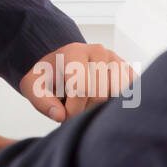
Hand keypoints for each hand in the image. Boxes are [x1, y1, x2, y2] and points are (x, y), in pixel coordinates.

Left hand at [19, 42, 135, 121]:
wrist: (63, 65)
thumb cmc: (50, 77)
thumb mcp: (34, 87)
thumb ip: (42, 101)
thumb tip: (60, 116)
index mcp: (74, 51)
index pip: (82, 88)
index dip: (73, 109)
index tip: (64, 114)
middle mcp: (99, 51)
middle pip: (100, 94)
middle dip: (86, 111)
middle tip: (76, 111)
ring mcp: (116, 59)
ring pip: (117, 96)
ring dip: (102, 109)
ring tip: (87, 105)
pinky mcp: (128, 70)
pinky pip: (131, 94)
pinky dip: (118, 104)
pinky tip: (104, 103)